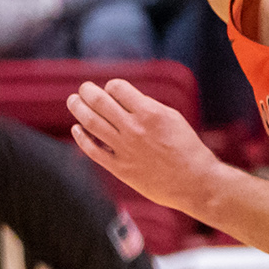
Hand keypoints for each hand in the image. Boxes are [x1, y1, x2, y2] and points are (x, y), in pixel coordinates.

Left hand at [67, 80, 226, 216]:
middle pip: (100, 103)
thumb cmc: (187, 148)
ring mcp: (124, 149)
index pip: (118, 88)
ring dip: (78, 109)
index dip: (111, 86)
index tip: (111, 89)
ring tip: (73, 101)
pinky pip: (92, 150)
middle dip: (88, 92)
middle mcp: (134, 129)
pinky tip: (76, 129)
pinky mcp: (119, 168)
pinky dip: (81, 137)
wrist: (195, 182)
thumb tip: (125, 99)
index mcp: (150, 112)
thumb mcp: (172, 118)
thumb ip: (147, 106)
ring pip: (91, 123)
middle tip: (83, 88)